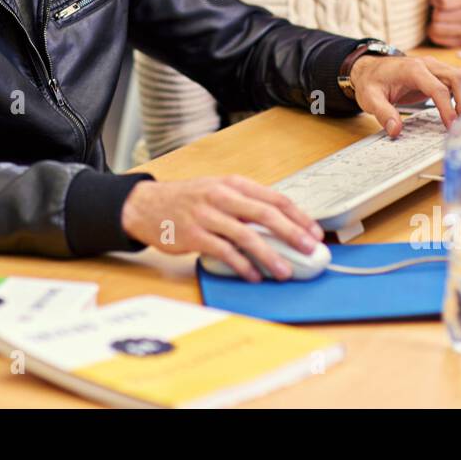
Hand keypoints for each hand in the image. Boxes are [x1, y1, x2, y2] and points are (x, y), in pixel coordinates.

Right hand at [121, 175, 323, 282]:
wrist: (147, 205)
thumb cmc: (187, 201)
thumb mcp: (218, 191)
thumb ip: (245, 204)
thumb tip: (280, 226)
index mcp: (233, 184)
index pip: (274, 198)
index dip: (298, 216)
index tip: (314, 232)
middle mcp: (222, 196)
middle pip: (265, 215)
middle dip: (292, 234)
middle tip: (309, 250)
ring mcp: (207, 215)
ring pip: (247, 236)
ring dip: (270, 256)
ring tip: (284, 271)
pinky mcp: (194, 236)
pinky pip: (225, 252)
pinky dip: (242, 265)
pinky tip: (254, 275)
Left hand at [349, 54, 460, 136]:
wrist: (370, 68)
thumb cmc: (371, 82)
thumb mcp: (370, 98)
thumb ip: (383, 114)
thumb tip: (395, 130)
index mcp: (412, 70)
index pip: (437, 88)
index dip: (447, 108)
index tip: (452, 126)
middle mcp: (428, 65)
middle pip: (457, 78)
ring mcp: (435, 68)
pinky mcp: (439, 74)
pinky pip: (459, 80)